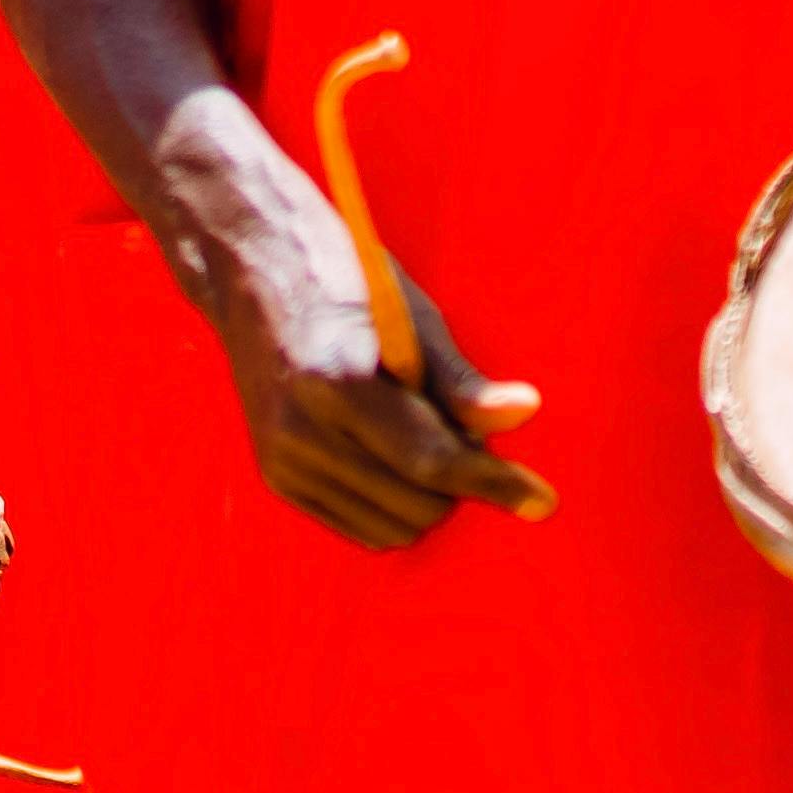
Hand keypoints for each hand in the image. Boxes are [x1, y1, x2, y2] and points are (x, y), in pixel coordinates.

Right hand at [176, 116, 551, 552]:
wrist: (248, 266)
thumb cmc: (343, 276)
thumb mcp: (410, 314)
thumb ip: (461, 380)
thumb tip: (524, 414)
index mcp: (338, 383)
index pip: (432, 459)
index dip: (495, 483)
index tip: (543, 501)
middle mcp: (302, 432)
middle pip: (419, 503)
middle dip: (460, 478)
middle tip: (460, 422)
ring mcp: (284, 461)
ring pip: (393, 526)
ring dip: (428, 494)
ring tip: (421, 428)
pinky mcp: (278, 478)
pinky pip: (361, 526)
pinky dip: (394, 502)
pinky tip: (393, 450)